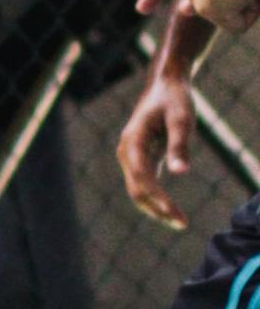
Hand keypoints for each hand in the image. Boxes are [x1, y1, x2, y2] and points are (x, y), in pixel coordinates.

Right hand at [116, 67, 194, 233]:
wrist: (165, 85)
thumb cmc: (174, 99)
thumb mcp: (182, 119)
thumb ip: (179, 145)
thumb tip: (180, 173)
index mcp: (133, 141)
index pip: (141, 176)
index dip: (157, 197)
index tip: (175, 212)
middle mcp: (126, 151)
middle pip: (136, 189)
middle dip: (157, 209)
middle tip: (182, 223)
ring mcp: (130, 156)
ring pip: (137, 190)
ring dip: (156, 208)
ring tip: (179, 221)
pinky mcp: (140, 158)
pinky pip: (143, 184)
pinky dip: (156, 199)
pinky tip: (170, 209)